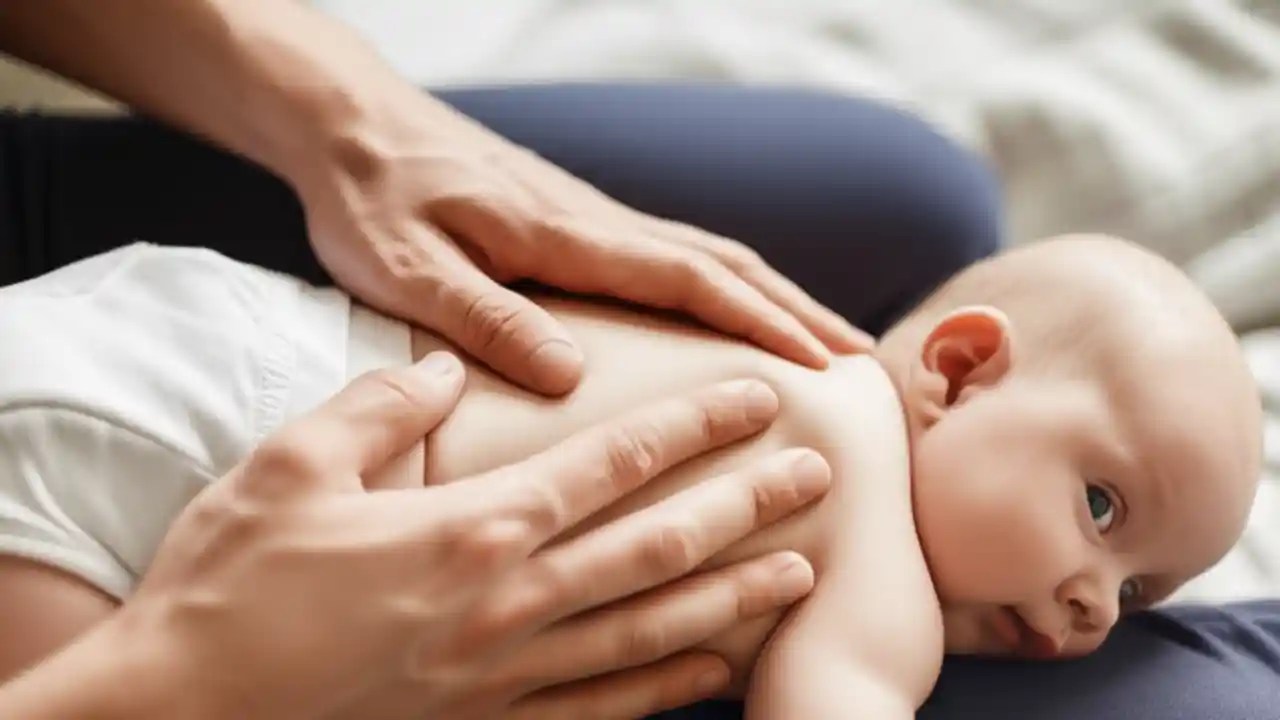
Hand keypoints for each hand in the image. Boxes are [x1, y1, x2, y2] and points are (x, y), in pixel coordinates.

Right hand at [100, 353, 828, 719]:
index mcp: (471, 527)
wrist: (181, 711)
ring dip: (734, 595)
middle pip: (659, 545)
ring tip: (800, 566)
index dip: (694, 424)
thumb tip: (439, 366)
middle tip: (820, 473)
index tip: (757, 395)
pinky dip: (670, 685)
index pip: (612, 462)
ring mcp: (505, 675)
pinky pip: (605, 707)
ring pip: (652, 630)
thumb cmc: (231, 584)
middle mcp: (509, 603)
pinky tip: (718, 666)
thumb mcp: (290, 466)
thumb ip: (378, 406)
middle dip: (748, 503)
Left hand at [295, 92, 872, 395]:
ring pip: (707, 255)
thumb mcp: (405, 267)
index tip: (827, 365)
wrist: (350, 121)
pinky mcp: (575, 222)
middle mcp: (595, 220)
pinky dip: (728, 287)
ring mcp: (590, 217)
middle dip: (798, 313)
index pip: (690, 280)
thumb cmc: (372, 195)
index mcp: (565, 233)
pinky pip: (673, 256)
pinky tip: (734, 317)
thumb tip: (570, 377)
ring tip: (826, 344)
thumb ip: (485, 318)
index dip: (763, 324)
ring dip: (774, 298)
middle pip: (723, 263)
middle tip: (865, 361)